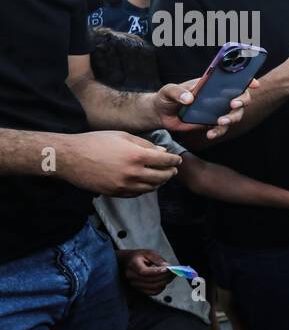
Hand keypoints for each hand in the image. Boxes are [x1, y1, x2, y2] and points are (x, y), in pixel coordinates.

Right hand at [59, 131, 181, 196]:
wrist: (70, 157)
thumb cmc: (95, 142)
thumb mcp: (122, 136)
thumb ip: (145, 144)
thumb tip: (163, 151)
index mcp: (137, 155)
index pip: (166, 161)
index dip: (174, 160)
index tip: (176, 159)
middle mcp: (133, 173)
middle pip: (162, 177)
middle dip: (170, 173)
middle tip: (172, 170)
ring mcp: (124, 185)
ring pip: (151, 187)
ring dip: (160, 182)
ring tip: (161, 176)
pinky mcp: (116, 193)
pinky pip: (137, 193)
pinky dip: (146, 188)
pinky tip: (146, 183)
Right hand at [120, 249, 172, 295]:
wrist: (126, 262)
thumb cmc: (138, 257)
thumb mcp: (148, 253)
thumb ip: (158, 259)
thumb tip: (168, 266)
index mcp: (133, 265)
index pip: (144, 271)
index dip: (157, 271)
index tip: (168, 269)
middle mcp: (132, 276)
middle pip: (151, 280)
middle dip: (166, 276)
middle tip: (176, 272)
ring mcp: (134, 284)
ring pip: (153, 287)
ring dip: (165, 282)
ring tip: (172, 276)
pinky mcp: (139, 289)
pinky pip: (152, 292)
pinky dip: (161, 288)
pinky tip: (165, 281)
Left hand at [155, 79, 252, 141]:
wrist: (161, 114)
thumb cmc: (166, 97)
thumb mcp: (168, 90)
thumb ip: (177, 92)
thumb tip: (189, 98)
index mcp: (211, 83)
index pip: (233, 79)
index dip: (247, 80)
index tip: (254, 84)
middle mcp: (218, 96)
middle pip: (241, 97)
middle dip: (242, 101)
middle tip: (233, 104)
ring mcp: (217, 110)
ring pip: (235, 114)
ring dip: (232, 118)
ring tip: (220, 121)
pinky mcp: (211, 123)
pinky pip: (222, 128)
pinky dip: (218, 131)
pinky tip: (210, 134)